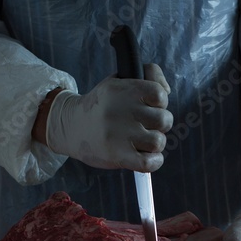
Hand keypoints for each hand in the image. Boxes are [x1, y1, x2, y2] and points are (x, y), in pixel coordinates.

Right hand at [45, 64, 172, 171]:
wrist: (72, 127)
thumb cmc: (103, 105)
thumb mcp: (120, 81)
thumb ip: (148, 77)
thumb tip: (167, 91)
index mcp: (124, 90)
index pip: (160, 94)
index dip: (160, 102)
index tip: (151, 106)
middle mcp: (122, 111)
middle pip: (164, 120)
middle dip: (160, 124)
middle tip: (146, 125)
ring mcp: (120, 135)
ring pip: (158, 141)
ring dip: (155, 143)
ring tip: (143, 141)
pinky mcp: (118, 156)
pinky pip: (148, 163)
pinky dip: (155, 161)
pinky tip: (148, 157)